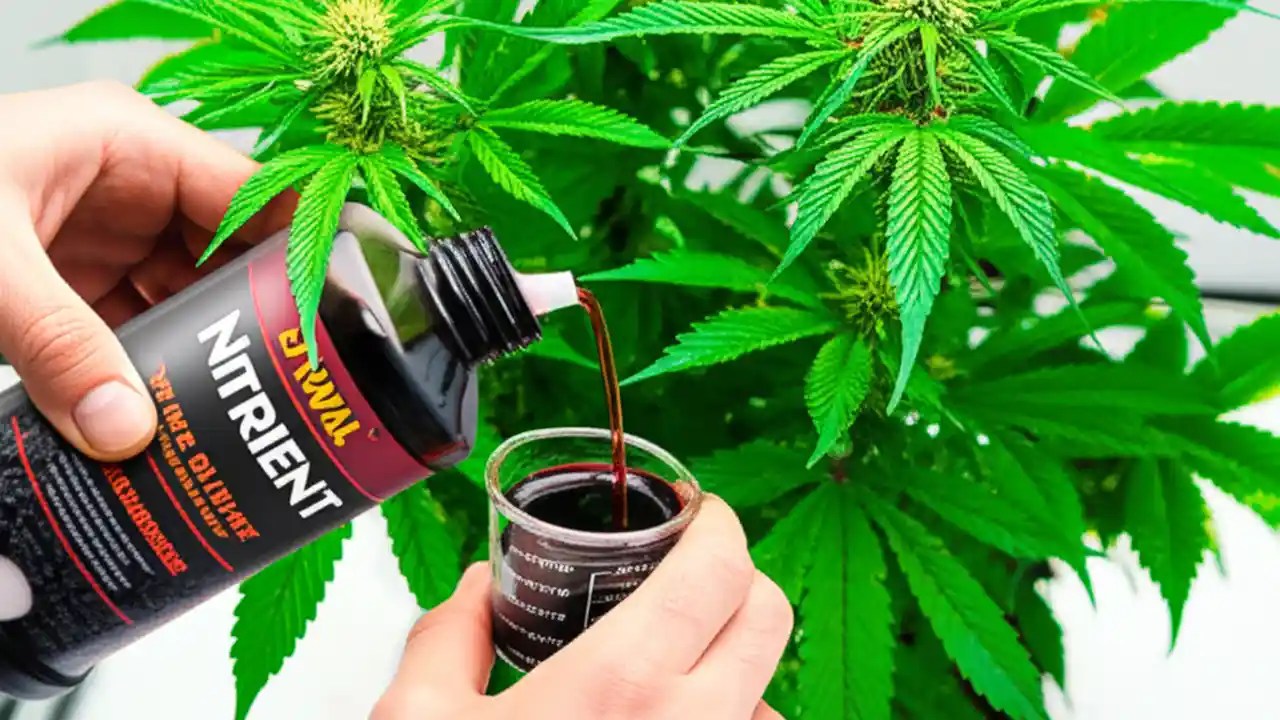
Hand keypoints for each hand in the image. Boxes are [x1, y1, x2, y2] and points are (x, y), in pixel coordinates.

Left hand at [0, 81, 290, 462]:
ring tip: (245, 417)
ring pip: (186, 305)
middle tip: (299, 387)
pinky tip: (172, 416)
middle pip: (229, 259)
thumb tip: (125, 429)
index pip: (253, 194)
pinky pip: (136, 332)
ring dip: (206, 359)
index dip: (305, 251)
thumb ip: (56, 345)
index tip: (344, 316)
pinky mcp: (72, 288)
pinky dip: (153, 374)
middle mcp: (128, 190)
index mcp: (128, 144)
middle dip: (258, 323)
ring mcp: (102, 241)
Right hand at [373, 496, 793, 719]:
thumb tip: (482, 589)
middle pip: (771, 618)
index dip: (721, 525)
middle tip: (693, 572)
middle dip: (741, 577)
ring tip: (675, 667)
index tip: (701, 514)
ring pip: (770, 698)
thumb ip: (447, 635)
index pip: (721, 570)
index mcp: (618, 688)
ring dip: (739, 665)